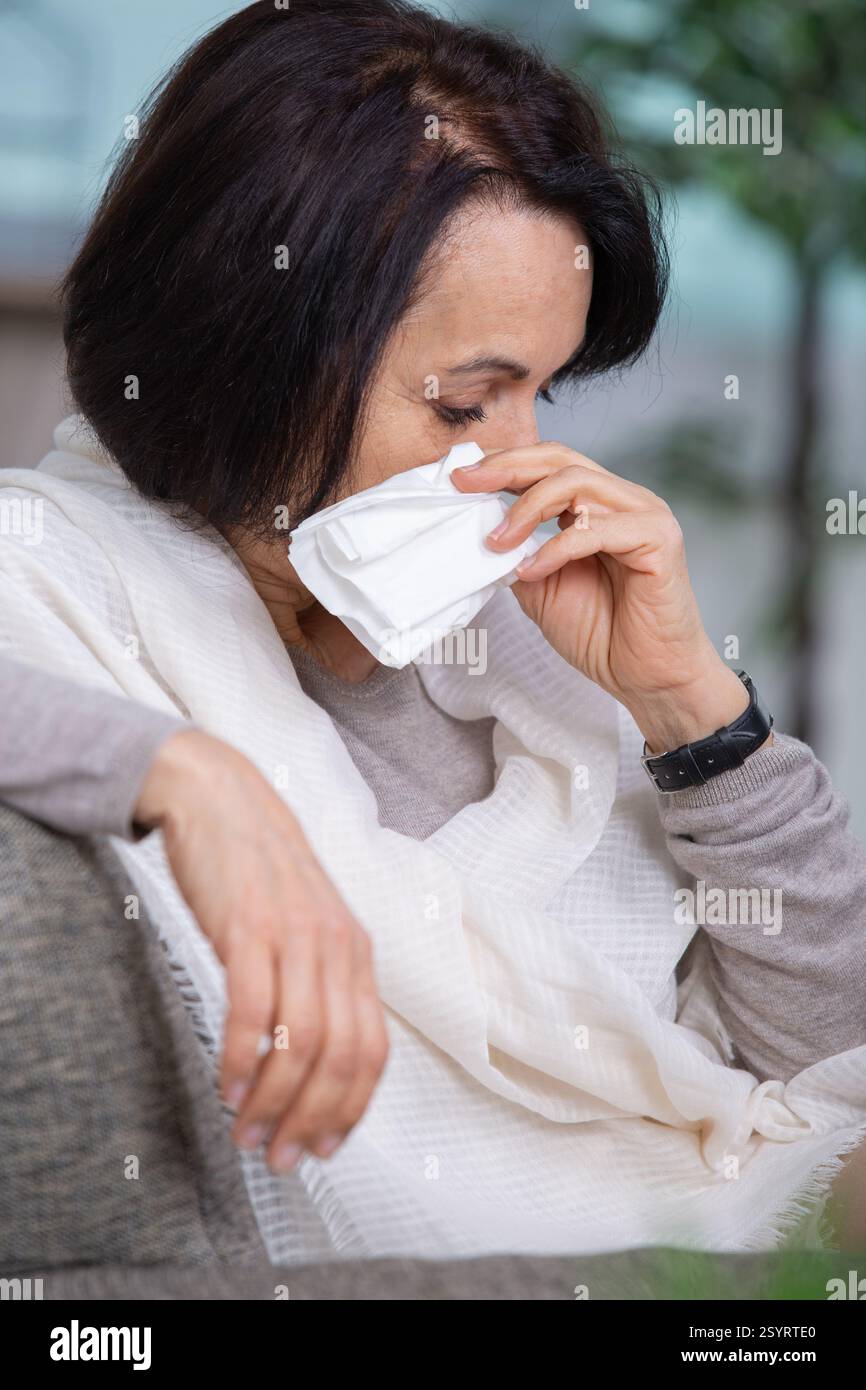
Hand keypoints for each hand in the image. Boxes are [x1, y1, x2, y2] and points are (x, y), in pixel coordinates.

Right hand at [135, 729, 388, 1172]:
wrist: (220, 798)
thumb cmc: (258, 870)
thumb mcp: (307, 925)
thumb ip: (318, 980)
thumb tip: (315, 1055)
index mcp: (357, 953)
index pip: (372, 1051)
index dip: (350, 1110)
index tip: (323, 1149)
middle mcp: (337, 947)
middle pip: (340, 1057)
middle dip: (312, 1121)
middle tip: (279, 1158)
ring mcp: (296, 935)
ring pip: (300, 1042)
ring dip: (274, 1102)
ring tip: (246, 1134)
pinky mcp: (249, 926)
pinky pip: (253, 1008)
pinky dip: (242, 1058)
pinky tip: (227, 1085)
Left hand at [453, 443, 755, 754]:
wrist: (646, 677)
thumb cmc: (603, 634)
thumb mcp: (540, 588)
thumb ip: (517, 552)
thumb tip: (478, 528)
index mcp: (600, 506)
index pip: (549, 465)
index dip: (504, 465)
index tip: (459, 480)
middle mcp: (625, 501)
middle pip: (561, 459)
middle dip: (508, 468)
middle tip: (466, 485)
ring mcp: (646, 515)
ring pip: (576, 484)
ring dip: (526, 510)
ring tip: (497, 544)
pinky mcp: (658, 539)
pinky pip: (595, 529)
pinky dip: (555, 548)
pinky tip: (531, 570)